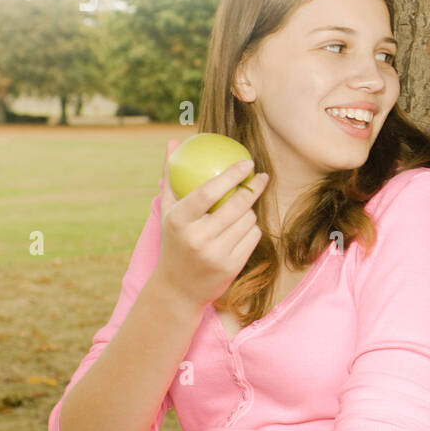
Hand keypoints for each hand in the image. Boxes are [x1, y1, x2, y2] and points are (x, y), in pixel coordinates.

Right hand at [156, 137, 270, 309]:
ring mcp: (216, 254)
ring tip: (241, 211)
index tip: (248, 162)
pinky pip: (253, 237)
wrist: (177, 288)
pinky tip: (243, 229)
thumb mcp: (168, 211)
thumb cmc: (174, 241)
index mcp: (180, 221)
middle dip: (253, 188)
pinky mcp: (232, 267)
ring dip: (249, 212)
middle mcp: (198, 238)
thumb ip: (171, 177)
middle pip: (237, 205)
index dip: (232, 175)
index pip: (209, 191)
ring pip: (249, 221)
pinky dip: (251, 229)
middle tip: (261, 177)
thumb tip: (173, 142)